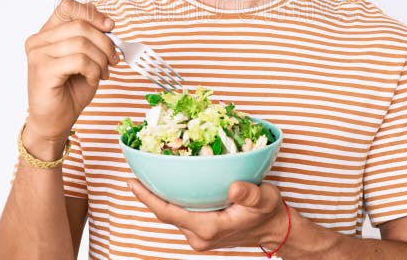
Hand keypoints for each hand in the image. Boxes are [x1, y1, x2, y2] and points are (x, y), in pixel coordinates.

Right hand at [23, 0, 118, 142]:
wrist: (55, 121)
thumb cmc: (70, 91)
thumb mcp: (86, 58)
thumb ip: (91, 38)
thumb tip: (106, 22)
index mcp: (47, 34)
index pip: (67, 7)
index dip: (92, 13)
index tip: (110, 27)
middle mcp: (39, 41)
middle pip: (79, 25)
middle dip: (104, 42)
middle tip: (114, 59)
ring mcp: (38, 55)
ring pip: (82, 43)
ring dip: (101, 59)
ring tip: (103, 73)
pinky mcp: (43, 70)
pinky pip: (79, 60)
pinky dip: (93, 70)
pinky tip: (92, 79)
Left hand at [127, 179, 288, 252]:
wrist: (274, 228)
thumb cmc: (268, 212)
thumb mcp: (264, 198)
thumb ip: (249, 194)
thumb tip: (234, 188)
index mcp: (209, 228)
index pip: (169, 213)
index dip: (148, 198)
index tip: (132, 181)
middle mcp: (199, 235)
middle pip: (165, 214)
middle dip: (148, 194)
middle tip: (134, 171)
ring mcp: (198, 235)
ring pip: (171, 214)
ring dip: (158, 196)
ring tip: (146, 173)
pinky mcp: (200, 231)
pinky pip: (179, 214)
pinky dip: (170, 199)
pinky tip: (167, 183)